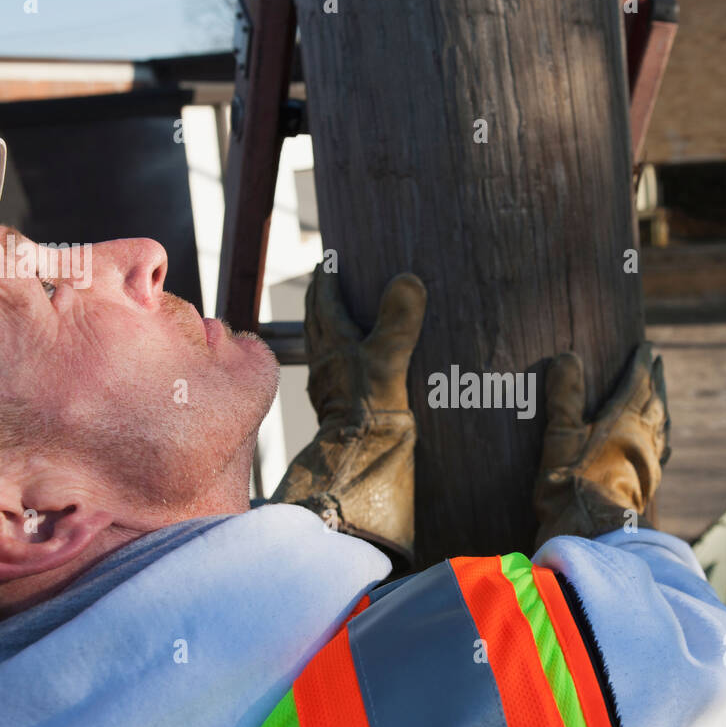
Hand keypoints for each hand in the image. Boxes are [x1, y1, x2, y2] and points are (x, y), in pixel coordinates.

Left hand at [271, 267, 426, 562]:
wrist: (361, 468)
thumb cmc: (369, 415)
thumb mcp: (388, 361)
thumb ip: (397, 322)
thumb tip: (408, 280)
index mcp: (333, 345)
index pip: (324, 301)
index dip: (327, 277)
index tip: (330, 258)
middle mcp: (325, 363)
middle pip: (316, 321)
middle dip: (321, 298)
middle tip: (329, 278)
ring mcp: (330, 386)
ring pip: (322, 345)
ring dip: (326, 325)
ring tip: (339, 311)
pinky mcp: (339, 407)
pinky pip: (334, 369)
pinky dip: (338, 353)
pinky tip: (350, 359)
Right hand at [533, 342, 669, 547]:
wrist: (594, 533)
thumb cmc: (572, 482)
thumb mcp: (560, 435)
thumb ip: (564, 395)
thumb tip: (568, 357)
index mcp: (624, 421)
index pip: (637, 384)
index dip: (641, 364)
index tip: (646, 347)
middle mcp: (644, 438)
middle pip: (655, 403)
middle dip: (656, 382)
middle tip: (659, 365)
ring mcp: (649, 464)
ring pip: (662, 427)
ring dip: (662, 408)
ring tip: (662, 398)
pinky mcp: (648, 486)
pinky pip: (661, 454)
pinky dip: (662, 440)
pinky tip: (664, 446)